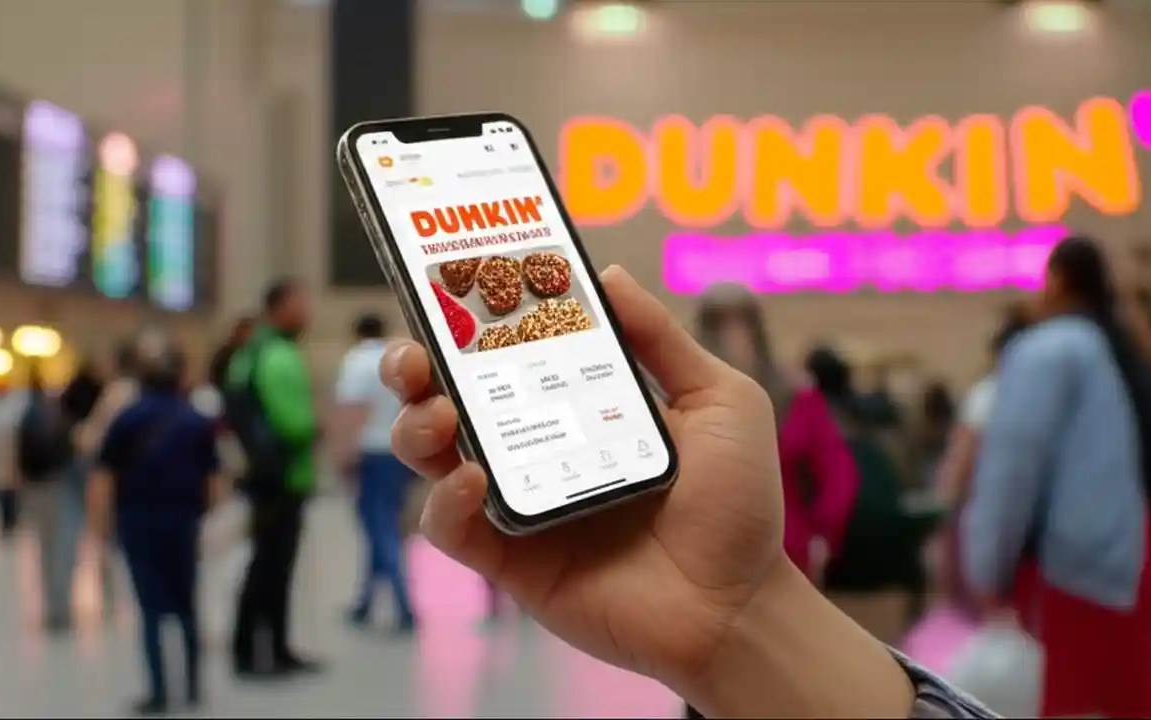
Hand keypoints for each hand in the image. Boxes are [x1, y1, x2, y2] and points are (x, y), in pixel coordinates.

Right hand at [382, 266, 784, 693]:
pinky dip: (444, 501)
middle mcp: (534, 447)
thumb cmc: (735, 501)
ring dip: (415, 427)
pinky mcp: (508, 558)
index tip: (448, 291)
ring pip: (431, 457)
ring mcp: (516, 502)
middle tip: (414, 356)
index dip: (465, 323)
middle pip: (446, 397)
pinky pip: (450, 527)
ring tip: (439, 414)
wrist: (737, 601)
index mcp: (573, 404)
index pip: (502, 353)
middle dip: (413, 369)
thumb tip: (608, 277)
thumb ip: (662, 339)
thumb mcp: (716, 399)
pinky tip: (470, 481)